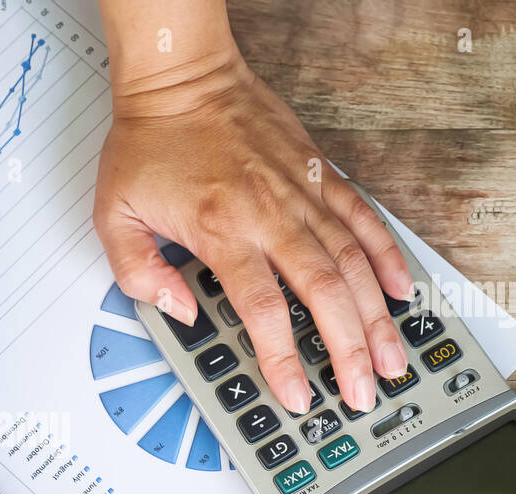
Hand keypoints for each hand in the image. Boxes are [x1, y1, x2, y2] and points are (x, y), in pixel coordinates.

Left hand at [94, 53, 413, 414]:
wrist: (181, 77)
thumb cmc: (148, 142)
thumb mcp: (115, 216)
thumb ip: (140, 274)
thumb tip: (181, 312)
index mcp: (221, 230)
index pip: (263, 310)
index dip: (284, 359)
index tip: (297, 395)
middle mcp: (270, 214)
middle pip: (325, 294)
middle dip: (348, 352)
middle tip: (362, 393)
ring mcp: (301, 193)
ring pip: (354, 263)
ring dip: (376, 317)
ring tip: (391, 359)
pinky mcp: (319, 173)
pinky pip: (363, 219)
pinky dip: (387, 256)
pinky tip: (401, 291)